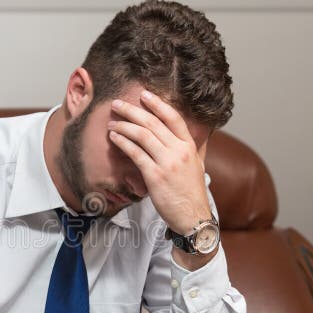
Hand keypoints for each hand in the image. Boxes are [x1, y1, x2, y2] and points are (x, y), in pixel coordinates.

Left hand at [107, 91, 211, 234]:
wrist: (192, 217)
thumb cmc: (192, 192)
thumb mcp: (198, 165)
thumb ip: (196, 147)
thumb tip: (200, 133)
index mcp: (189, 146)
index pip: (173, 118)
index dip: (157, 104)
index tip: (144, 94)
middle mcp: (179, 151)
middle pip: (153, 123)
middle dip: (132, 110)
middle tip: (117, 103)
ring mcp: (167, 163)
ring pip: (142, 135)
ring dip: (124, 126)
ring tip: (112, 123)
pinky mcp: (155, 176)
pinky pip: (135, 153)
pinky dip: (123, 143)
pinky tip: (114, 138)